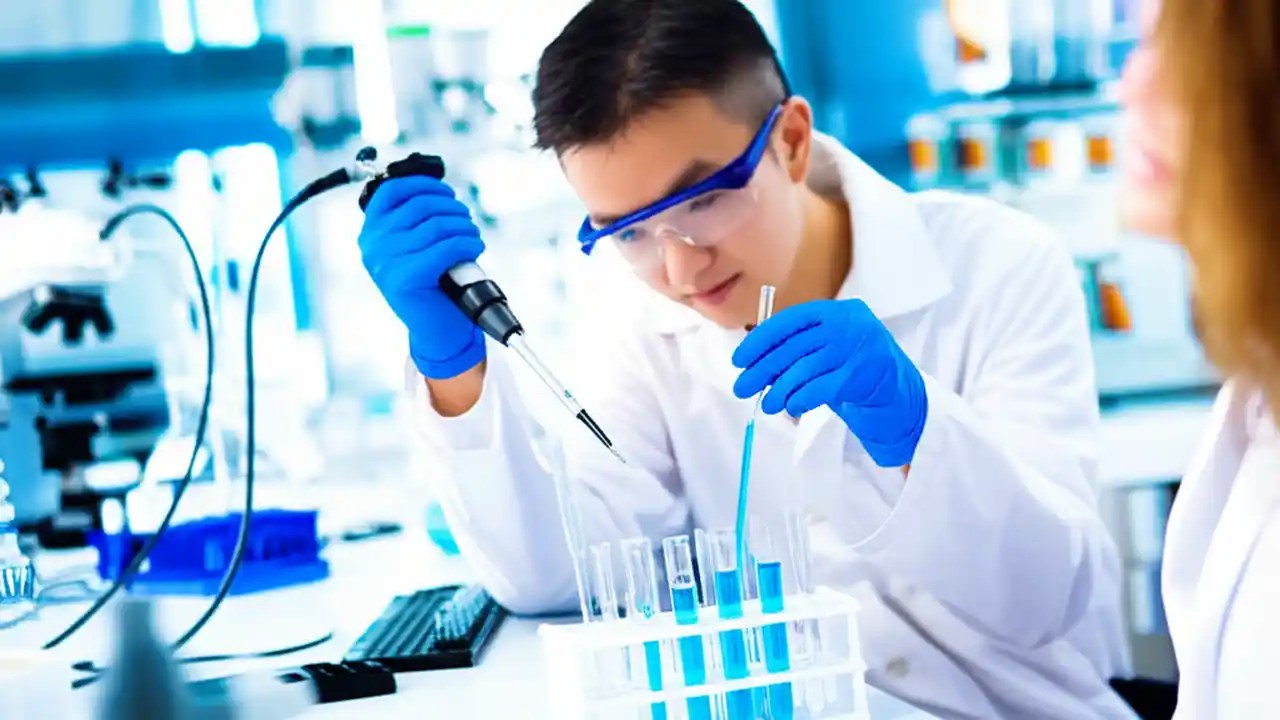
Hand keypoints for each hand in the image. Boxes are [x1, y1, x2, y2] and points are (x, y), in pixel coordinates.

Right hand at [359, 176, 485, 378]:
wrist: (437, 329)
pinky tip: (474, 248)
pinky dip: (467, 244)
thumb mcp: (416, 246)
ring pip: (437, 226)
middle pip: (420, 205)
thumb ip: (416, 219)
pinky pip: (446, 247)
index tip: (447, 193)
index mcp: (371, 232)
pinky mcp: (404, 278)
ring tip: (473, 236)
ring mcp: (385, 262)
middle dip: (452, 208)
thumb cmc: (433, 283)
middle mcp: (372, 245)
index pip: (392, 190)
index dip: (423, 184)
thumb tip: (437, 188)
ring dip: (464, 227)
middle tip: (467, 220)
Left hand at [731, 299, 927, 467]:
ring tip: (768, 405)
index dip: (760, 341)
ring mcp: (859, 348)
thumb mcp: (828, 351)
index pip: (788, 322)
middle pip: (792, 347)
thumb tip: (752, 364)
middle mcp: (849, 324)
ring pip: (803, 370)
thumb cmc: (856, 372)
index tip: (739, 360)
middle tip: (742, 387)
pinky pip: (819, 388)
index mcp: (836, 312)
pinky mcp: (863, 375)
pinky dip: (800, 399)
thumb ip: (798, 350)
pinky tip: (791, 407)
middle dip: (762, 369)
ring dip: (779, 390)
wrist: (902, 396)